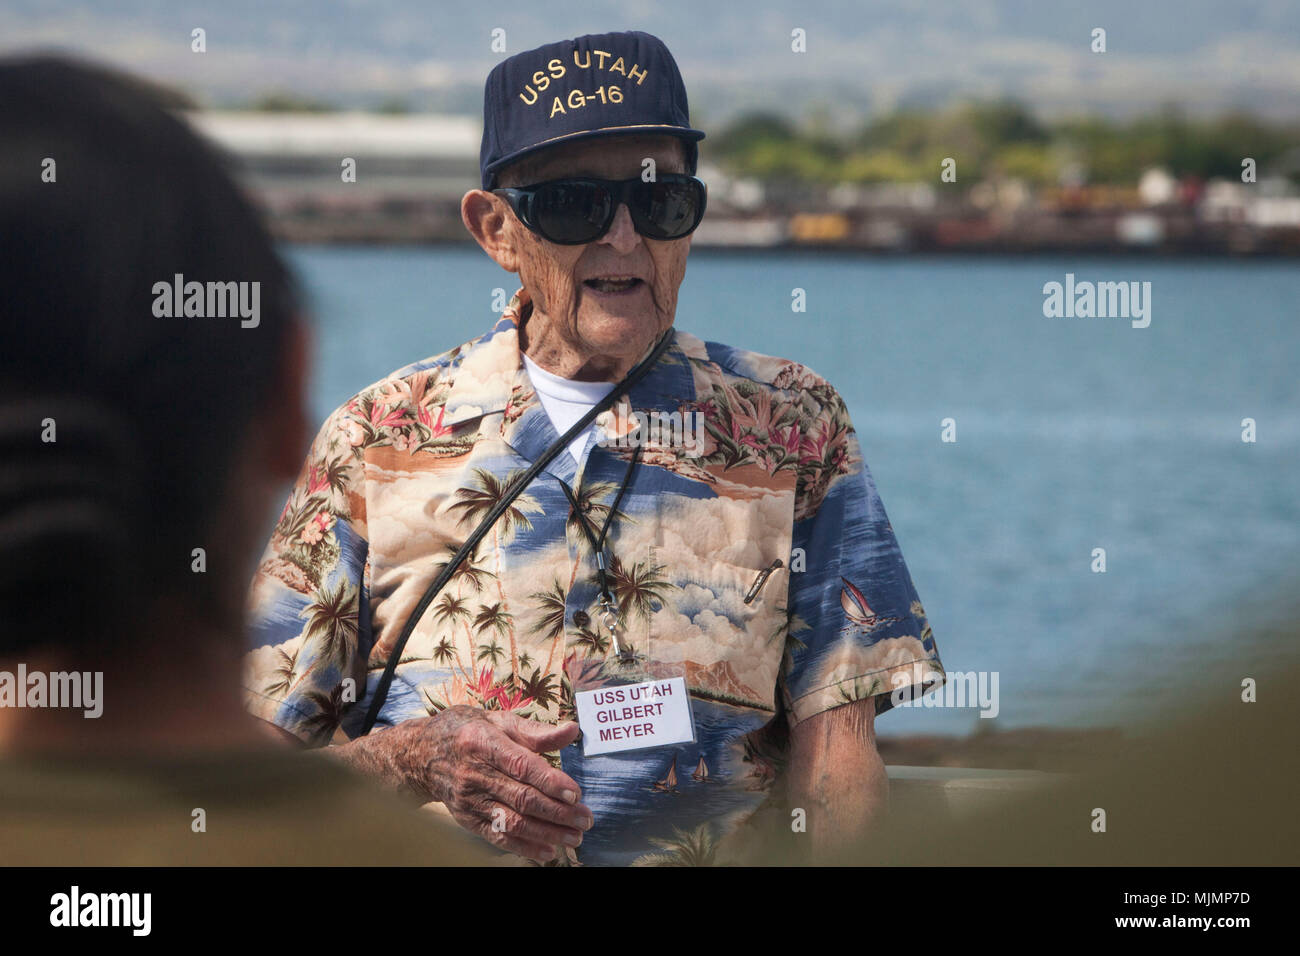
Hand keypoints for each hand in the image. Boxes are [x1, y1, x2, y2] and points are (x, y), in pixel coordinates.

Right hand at [338, 706, 592, 862]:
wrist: (422, 754)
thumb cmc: (468, 731)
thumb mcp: (498, 721)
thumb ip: (536, 730)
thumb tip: (573, 731)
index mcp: (482, 742)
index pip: (520, 765)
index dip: (549, 782)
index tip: (575, 794)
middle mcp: (473, 773)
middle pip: (520, 798)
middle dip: (557, 813)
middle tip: (585, 820)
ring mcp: (469, 799)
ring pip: (512, 822)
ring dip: (547, 833)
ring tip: (574, 837)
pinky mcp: (467, 818)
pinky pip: (497, 837)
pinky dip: (524, 847)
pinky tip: (548, 851)